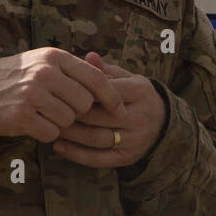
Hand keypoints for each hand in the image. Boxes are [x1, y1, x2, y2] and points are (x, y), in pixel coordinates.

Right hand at [0, 47, 124, 143]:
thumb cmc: (17, 76)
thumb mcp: (43, 61)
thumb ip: (73, 69)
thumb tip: (111, 81)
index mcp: (55, 57)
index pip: (96, 78)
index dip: (112, 97)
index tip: (120, 110)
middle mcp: (45, 73)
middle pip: (84, 103)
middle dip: (77, 111)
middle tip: (60, 108)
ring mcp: (33, 94)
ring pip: (69, 120)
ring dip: (59, 123)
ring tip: (42, 113)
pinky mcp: (22, 116)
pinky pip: (51, 133)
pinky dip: (45, 133)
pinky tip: (32, 123)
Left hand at [52, 51, 166, 167]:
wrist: (164, 122)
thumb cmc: (137, 96)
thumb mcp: (128, 78)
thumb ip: (107, 70)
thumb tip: (88, 56)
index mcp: (139, 91)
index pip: (105, 91)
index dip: (81, 91)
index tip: (61, 89)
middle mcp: (138, 116)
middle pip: (97, 116)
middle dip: (71, 113)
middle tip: (50, 109)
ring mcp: (134, 139)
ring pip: (96, 138)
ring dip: (70, 134)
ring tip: (52, 126)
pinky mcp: (127, 157)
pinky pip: (98, 158)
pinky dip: (76, 154)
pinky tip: (59, 147)